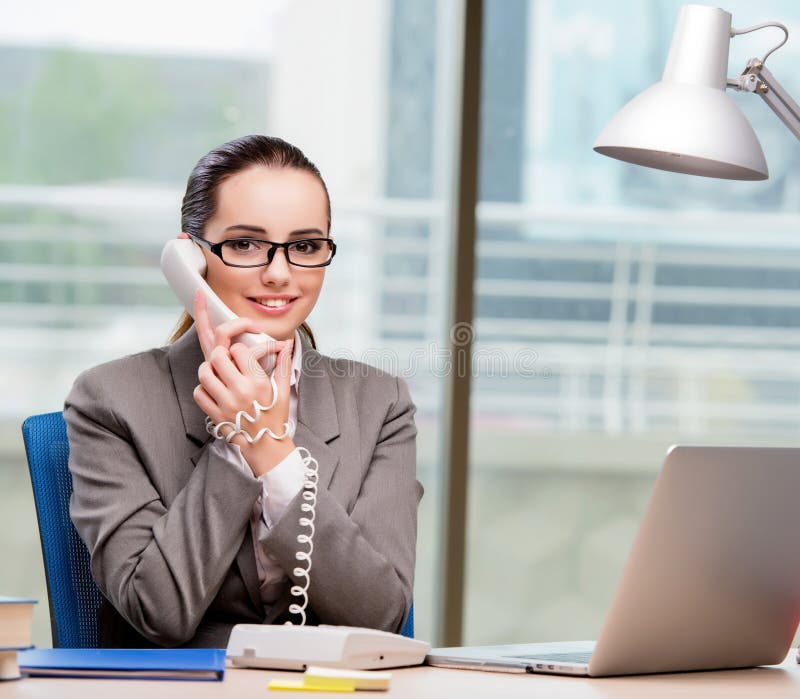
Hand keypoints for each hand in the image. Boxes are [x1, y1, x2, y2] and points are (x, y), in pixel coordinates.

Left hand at [191, 289, 295, 474]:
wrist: (265, 446)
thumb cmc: (275, 417)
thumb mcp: (284, 391)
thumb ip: (284, 365)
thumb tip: (287, 345)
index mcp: (259, 383)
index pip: (239, 350)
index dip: (239, 349)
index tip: (242, 356)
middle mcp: (241, 391)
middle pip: (218, 356)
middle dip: (220, 353)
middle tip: (225, 360)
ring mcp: (226, 404)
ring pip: (204, 372)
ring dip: (208, 368)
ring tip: (216, 372)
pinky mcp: (215, 415)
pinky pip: (199, 392)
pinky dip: (202, 388)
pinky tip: (213, 389)